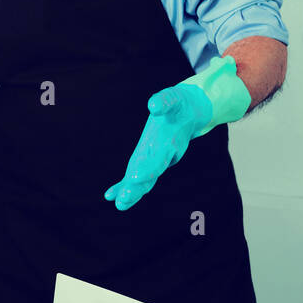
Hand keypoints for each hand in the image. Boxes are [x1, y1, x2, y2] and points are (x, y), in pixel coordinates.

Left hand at [104, 85, 210, 210]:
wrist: (192, 112)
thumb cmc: (178, 104)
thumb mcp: (172, 98)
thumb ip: (164, 101)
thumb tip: (153, 106)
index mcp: (166, 141)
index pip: (156, 157)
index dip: (147, 168)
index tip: (134, 178)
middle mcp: (162, 153)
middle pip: (149, 173)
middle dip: (136, 188)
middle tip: (122, 201)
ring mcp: (159, 158)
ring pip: (145, 179)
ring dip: (132, 191)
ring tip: (119, 204)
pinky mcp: (153, 159)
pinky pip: (138, 174)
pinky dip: (125, 184)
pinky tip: (110, 195)